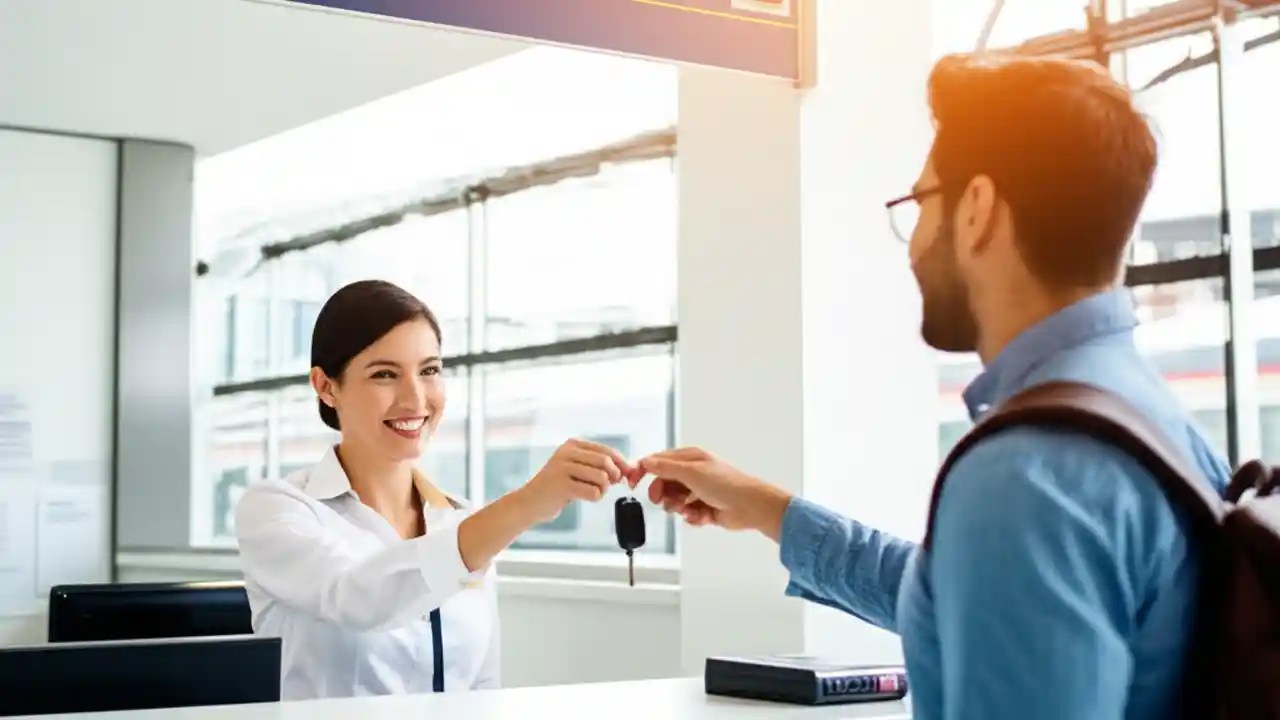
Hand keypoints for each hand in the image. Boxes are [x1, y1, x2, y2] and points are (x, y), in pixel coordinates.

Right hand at [519, 439, 633, 522]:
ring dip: (604, 488)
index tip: (625, 474)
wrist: (530, 502)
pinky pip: (593, 492)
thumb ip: (599, 465)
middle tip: (610, 485)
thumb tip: (629, 468)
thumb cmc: (558, 486)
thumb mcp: (577, 468)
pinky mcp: (562, 486)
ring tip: (595, 492)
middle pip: (605, 461)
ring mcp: (563, 468)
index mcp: (572, 444)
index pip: (606, 450)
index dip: (621, 463)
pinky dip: (596, 497)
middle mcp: (567, 452)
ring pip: (601, 477)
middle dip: (614, 475)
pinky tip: (587, 497)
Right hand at [636, 447, 791, 538]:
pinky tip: (701, 517)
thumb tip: (645, 461)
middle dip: (663, 494)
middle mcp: (694, 472)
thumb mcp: (691, 473)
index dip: (644, 471)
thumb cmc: (726, 484)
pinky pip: (687, 514)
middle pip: (664, 483)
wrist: (750, 507)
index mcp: (690, 458)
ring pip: (674, 500)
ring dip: (678, 507)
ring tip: (689, 510)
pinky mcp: (704, 508)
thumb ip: (666, 468)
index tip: (632, 483)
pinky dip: (691, 517)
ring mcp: (699, 490)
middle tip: (664, 502)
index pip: (659, 461)